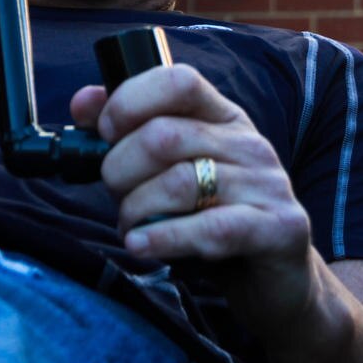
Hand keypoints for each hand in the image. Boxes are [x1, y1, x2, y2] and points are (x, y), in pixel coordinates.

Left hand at [70, 64, 317, 336]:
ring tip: (130, 227)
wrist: (275, 280)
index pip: (177, 81)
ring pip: (180, 183)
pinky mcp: (279, 227)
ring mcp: (267, 184)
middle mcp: (248, 143)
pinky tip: (141, 245)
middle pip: (164, 136)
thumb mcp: (169, 171)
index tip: (104, 132)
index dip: (129, 101)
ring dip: (137, 210)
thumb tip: (82, 102)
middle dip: (120, 170)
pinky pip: (211, 227)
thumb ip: (127, 134)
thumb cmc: (210, 218)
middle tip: (116, 195)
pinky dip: (164, 237)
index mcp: (222, 117)